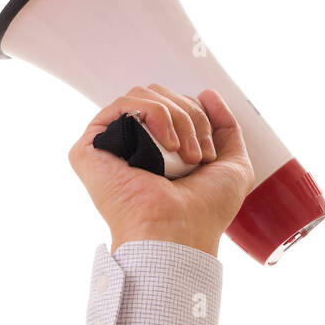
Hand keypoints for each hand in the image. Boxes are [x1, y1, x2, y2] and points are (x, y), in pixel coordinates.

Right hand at [68, 83, 256, 254]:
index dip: (198, 117)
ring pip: (143, 96)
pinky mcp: (90, 147)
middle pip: (160, 96)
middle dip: (190, 116)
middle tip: (198, 156)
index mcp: (159, 150)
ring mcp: (110, 146)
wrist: (181, 232)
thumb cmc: (206, 211)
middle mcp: (132, 146)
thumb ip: (227, 128)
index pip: (174, 105)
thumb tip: (206, 93)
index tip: (209, 153)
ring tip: (184, 153)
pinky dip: (153, 114)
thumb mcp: (234, 166)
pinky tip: (166, 145)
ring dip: (175, 117)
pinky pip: (123, 105)